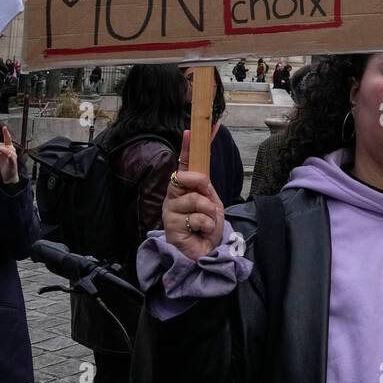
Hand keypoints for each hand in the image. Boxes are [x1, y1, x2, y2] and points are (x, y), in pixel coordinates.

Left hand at [0, 127, 18, 183]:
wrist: (7, 176)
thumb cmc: (3, 164)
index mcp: (8, 148)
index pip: (7, 139)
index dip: (6, 133)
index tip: (4, 127)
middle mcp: (12, 150)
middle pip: (1, 144)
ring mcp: (13, 156)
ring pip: (4, 149)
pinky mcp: (13, 162)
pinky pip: (10, 158)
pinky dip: (9, 156)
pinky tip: (8, 155)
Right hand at [162, 130, 223, 260]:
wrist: (206, 251)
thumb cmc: (206, 226)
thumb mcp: (211, 202)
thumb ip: (205, 188)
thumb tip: (203, 176)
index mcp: (184, 189)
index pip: (184, 165)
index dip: (187, 149)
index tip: (190, 132)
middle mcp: (173, 197)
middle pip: (185, 178)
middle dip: (201, 184)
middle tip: (208, 197)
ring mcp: (170, 211)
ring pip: (195, 200)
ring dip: (209, 212)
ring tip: (206, 223)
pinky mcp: (171, 227)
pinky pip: (197, 218)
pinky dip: (207, 225)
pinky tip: (202, 232)